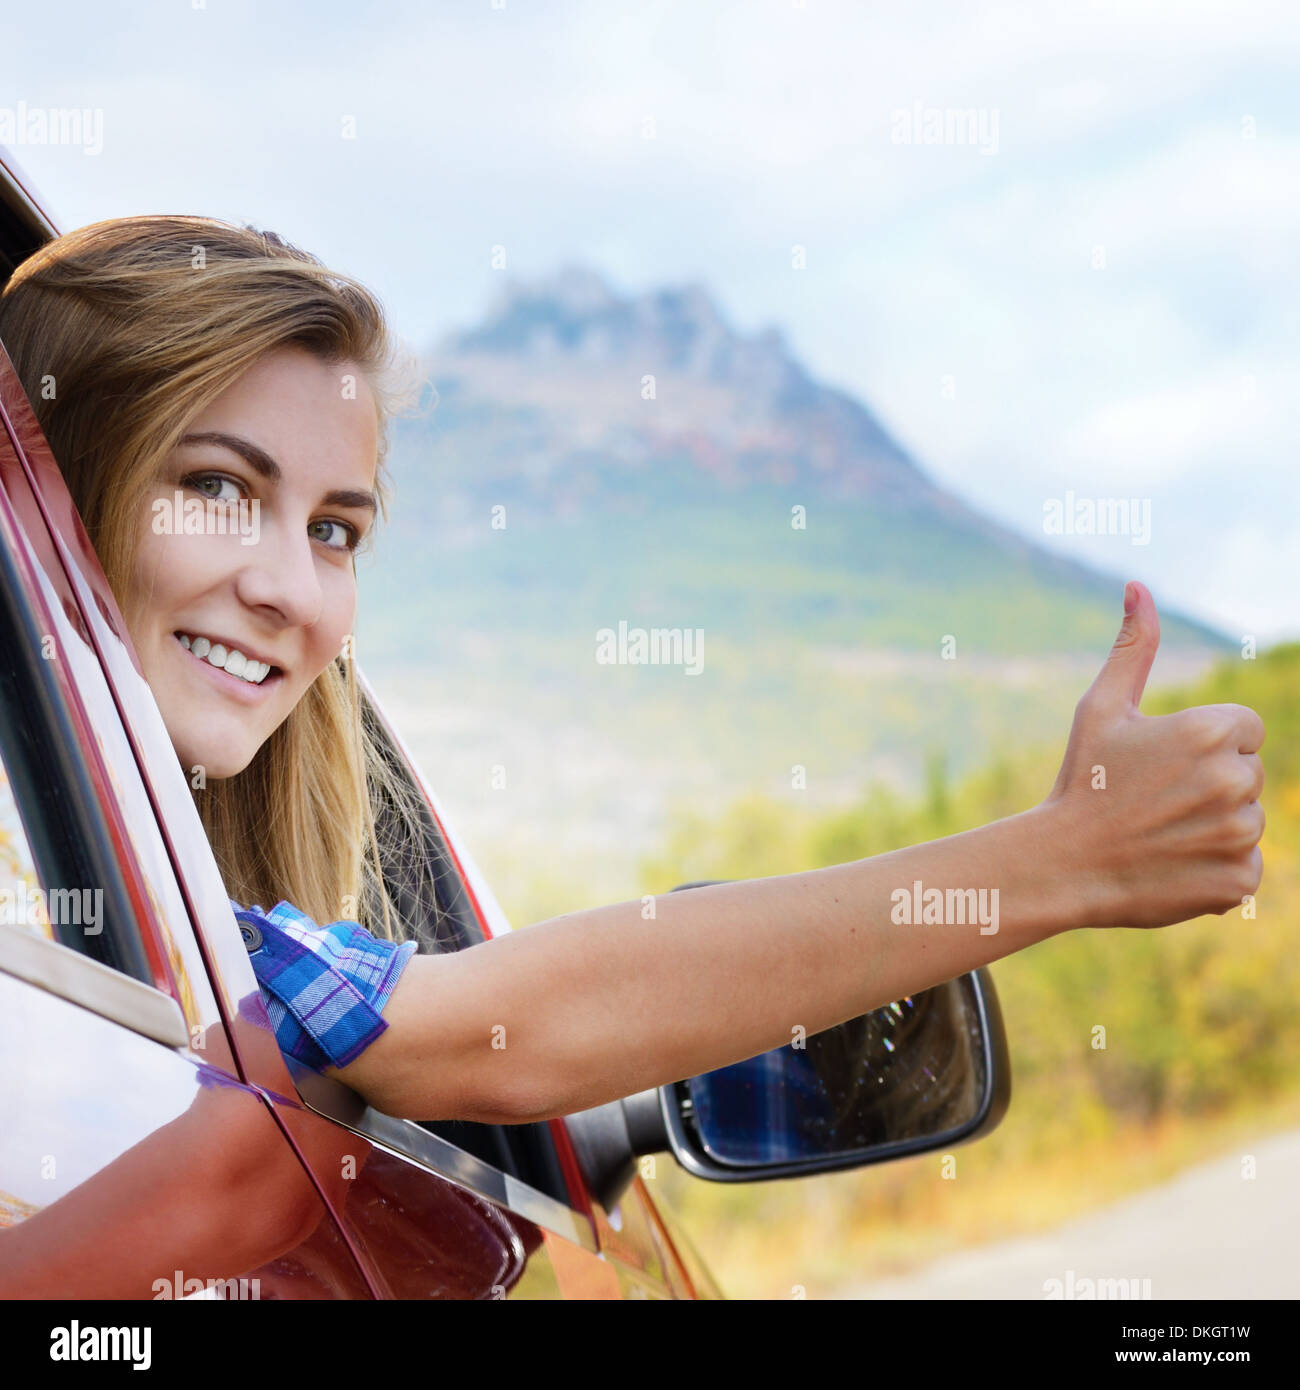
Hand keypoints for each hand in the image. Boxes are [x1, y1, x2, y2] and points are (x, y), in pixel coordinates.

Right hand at [1041, 580, 1264, 929]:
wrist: (1062, 865)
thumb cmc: (1082, 780)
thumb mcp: (1100, 707)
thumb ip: (1133, 646)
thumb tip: (1138, 586)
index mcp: (1208, 731)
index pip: (1245, 730)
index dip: (1206, 745)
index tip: (1165, 764)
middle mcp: (1232, 779)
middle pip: (1248, 774)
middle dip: (1211, 785)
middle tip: (1155, 800)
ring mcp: (1239, 833)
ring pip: (1247, 820)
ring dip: (1214, 827)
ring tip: (1161, 833)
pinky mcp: (1240, 880)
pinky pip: (1246, 868)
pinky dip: (1215, 869)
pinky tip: (1172, 863)